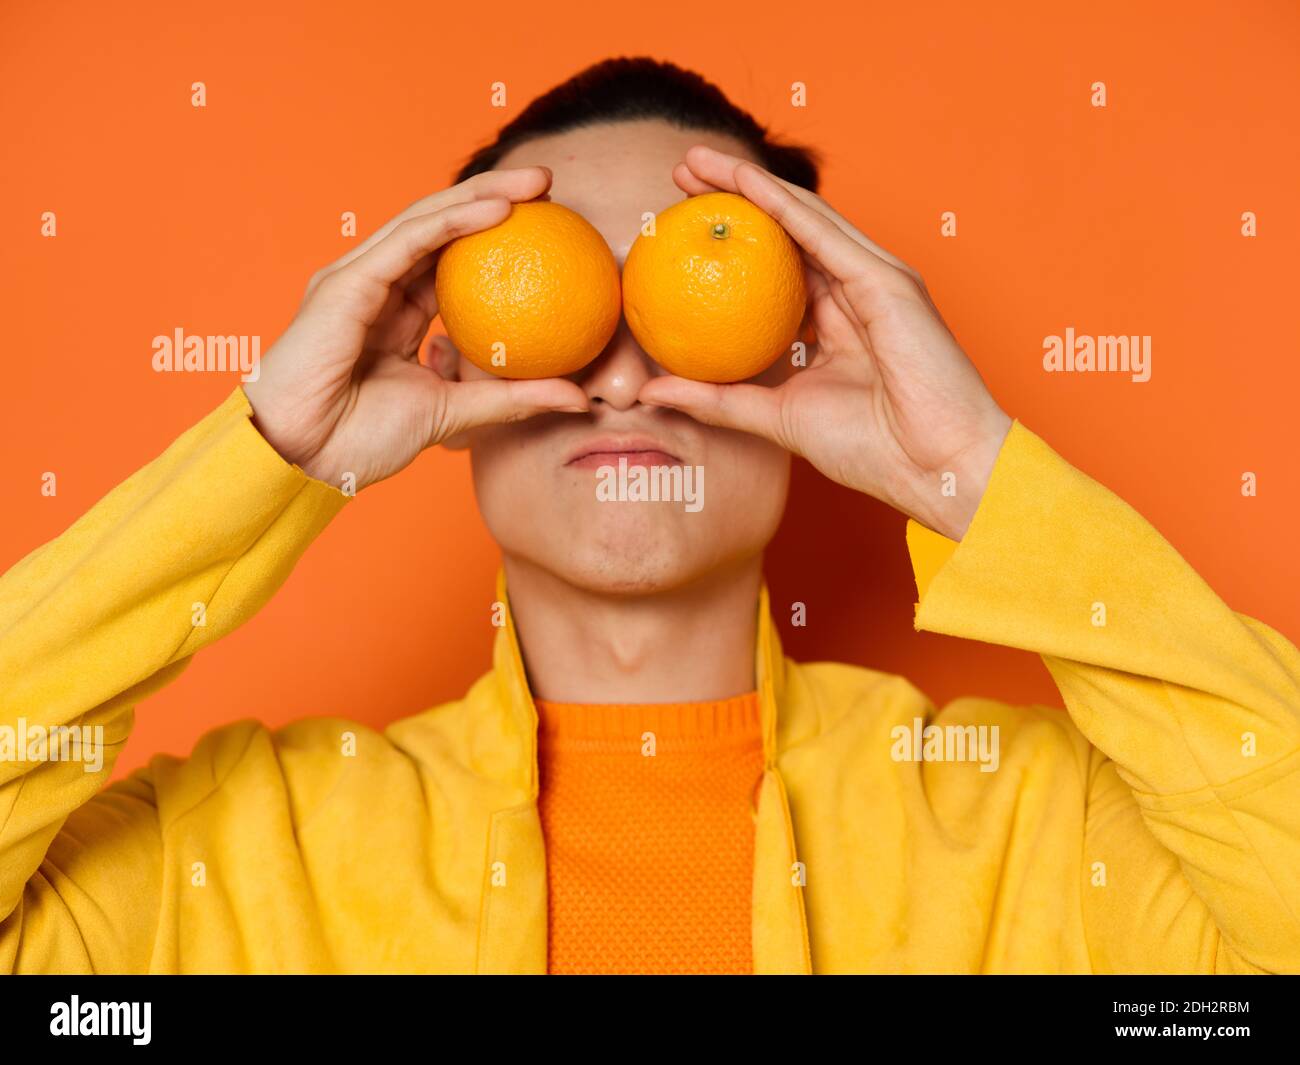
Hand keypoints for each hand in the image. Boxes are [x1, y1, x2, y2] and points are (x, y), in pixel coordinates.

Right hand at [243, 168, 588, 491]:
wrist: (304, 458)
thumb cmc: (362, 439)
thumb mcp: (455, 412)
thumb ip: (512, 399)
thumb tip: (580, 398)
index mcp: (394, 314)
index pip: (450, 261)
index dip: (496, 238)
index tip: (548, 228)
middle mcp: (375, 287)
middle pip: (441, 228)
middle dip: (496, 198)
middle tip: (549, 186)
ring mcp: (358, 279)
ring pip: (428, 221)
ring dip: (483, 196)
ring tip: (535, 184)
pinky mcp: (348, 283)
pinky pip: (410, 242)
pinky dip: (454, 222)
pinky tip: (498, 209)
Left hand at [638, 146, 1011, 540]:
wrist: (935, 468)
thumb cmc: (872, 450)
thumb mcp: (774, 417)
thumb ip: (717, 399)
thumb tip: (651, 390)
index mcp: (838, 319)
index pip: (776, 264)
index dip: (731, 237)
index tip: (678, 222)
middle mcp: (857, 290)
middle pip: (786, 228)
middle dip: (732, 194)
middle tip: (680, 173)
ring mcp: (875, 280)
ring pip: (802, 216)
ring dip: (747, 184)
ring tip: (696, 163)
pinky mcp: (886, 281)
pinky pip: (822, 233)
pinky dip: (780, 204)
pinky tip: (741, 183)